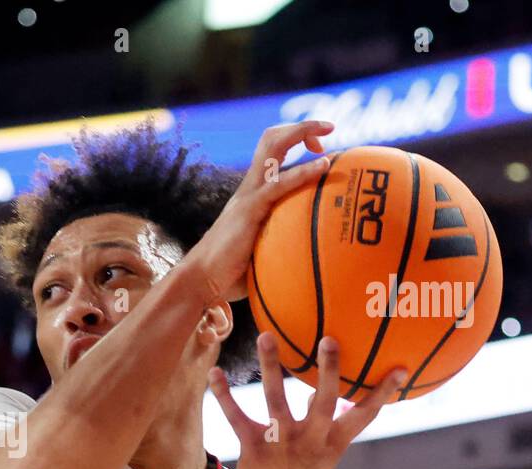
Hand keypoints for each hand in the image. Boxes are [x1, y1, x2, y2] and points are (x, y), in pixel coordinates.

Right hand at [187, 121, 333, 302]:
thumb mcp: (261, 252)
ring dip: (301, 132)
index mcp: (252, 193)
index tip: (320, 147)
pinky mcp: (249, 209)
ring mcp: (248, 195)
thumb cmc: (230, 274)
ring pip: (272, 147)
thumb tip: (312, 257)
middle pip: (271, 139)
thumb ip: (281, 244)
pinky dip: (303, 172)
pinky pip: (279, 184)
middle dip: (301, 126)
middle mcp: (249, 186)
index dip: (295, 139)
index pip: (271, 152)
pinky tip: (322, 167)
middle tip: (328, 128)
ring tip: (328, 131)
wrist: (202, 280)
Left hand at [209, 333, 405, 468]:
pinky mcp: (253, 448)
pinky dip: (224, 394)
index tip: (401, 369)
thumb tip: (319, 390)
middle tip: (330, 339)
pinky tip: (216, 372)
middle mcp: (311, 441)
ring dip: (271, 365)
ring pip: (276, 398)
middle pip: (325, 400)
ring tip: (266, 336)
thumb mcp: (320, 455)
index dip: (383, 393)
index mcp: (333, 443)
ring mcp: (282, 444)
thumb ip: (323, 423)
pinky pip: (236, 415)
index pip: (365, 415)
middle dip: (329, 370)